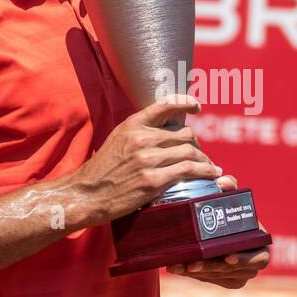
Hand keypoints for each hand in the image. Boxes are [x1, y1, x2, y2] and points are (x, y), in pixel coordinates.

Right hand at [67, 95, 219, 227]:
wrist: (86, 194)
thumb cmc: (102, 170)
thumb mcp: (117, 140)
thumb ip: (139, 133)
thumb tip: (164, 132)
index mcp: (132, 125)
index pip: (166, 105)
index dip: (186, 102)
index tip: (196, 106)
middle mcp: (141, 138)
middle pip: (185, 134)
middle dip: (197, 145)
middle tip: (201, 156)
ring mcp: (148, 159)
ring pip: (190, 152)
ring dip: (205, 161)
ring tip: (210, 168)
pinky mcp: (153, 180)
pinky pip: (188, 170)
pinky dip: (205, 172)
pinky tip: (210, 175)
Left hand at [167, 174, 271, 288]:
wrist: (217, 226)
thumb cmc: (228, 210)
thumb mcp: (230, 197)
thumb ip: (229, 187)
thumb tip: (222, 181)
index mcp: (261, 244)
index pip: (260, 258)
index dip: (245, 259)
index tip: (228, 258)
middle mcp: (253, 263)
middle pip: (232, 271)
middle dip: (211, 268)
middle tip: (192, 264)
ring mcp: (239, 275)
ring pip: (217, 277)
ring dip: (197, 272)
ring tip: (178, 265)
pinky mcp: (224, 280)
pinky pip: (209, 279)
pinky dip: (193, 274)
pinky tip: (177, 267)